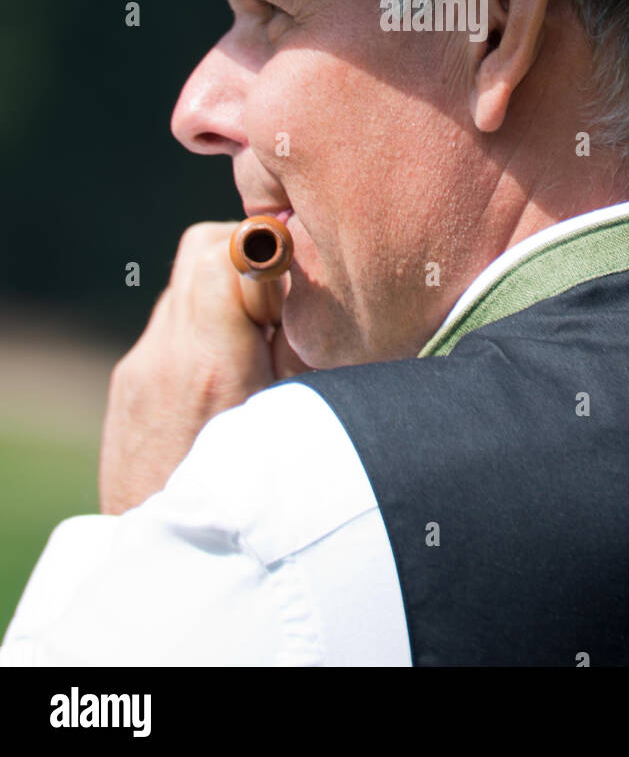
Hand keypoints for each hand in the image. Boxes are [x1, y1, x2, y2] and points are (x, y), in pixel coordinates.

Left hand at [99, 221, 306, 513]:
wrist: (174, 569)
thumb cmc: (259, 495)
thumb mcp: (302, 416)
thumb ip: (304, 344)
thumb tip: (311, 279)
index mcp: (213, 363)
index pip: (224, 249)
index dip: (263, 250)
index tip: (289, 284)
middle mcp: (164, 357)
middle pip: (199, 251)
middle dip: (244, 262)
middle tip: (278, 310)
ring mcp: (138, 370)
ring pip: (183, 289)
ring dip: (223, 298)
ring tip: (255, 350)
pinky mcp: (127, 385)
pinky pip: (168, 329)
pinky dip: (201, 333)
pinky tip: (226, 379)